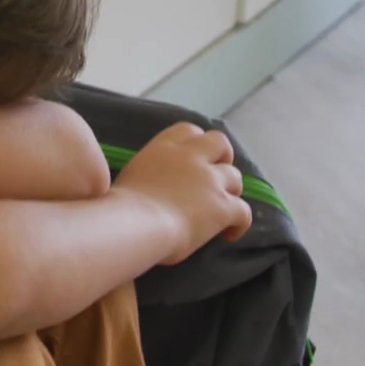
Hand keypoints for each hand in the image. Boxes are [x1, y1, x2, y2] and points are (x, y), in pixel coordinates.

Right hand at [110, 122, 252, 263]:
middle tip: (218, 176)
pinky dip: (240, 223)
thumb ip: (148, 173)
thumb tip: (152, 187)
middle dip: (224, 156)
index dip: (197, 142)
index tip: (195, 157)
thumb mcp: (130, 176)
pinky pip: (244, 211)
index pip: (188, 130)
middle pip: (220, 142)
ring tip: (221, 208)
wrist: (134, 225)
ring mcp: (210, 180)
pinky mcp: (223, 206)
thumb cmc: (119, 206)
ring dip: (230, 191)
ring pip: (235, 177)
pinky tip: (230, 235)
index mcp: (163, 147)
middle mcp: (190, 157)